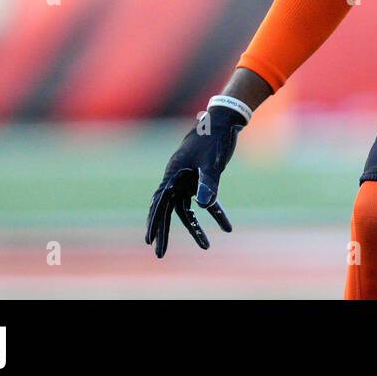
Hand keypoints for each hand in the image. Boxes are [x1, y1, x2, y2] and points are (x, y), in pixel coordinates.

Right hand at [145, 105, 243, 256]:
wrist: (224, 121)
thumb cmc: (213, 139)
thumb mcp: (212, 163)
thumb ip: (208, 183)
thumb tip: (204, 206)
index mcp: (173, 174)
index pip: (160, 203)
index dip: (154, 222)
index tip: (149, 240)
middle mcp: (177, 180)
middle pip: (169, 211)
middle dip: (165, 232)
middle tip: (160, 254)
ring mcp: (188, 181)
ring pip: (188, 210)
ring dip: (196, 227)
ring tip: (206, 246)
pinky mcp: (201, 180)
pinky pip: (206, 201)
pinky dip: (215, 213)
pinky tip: (227, 227)